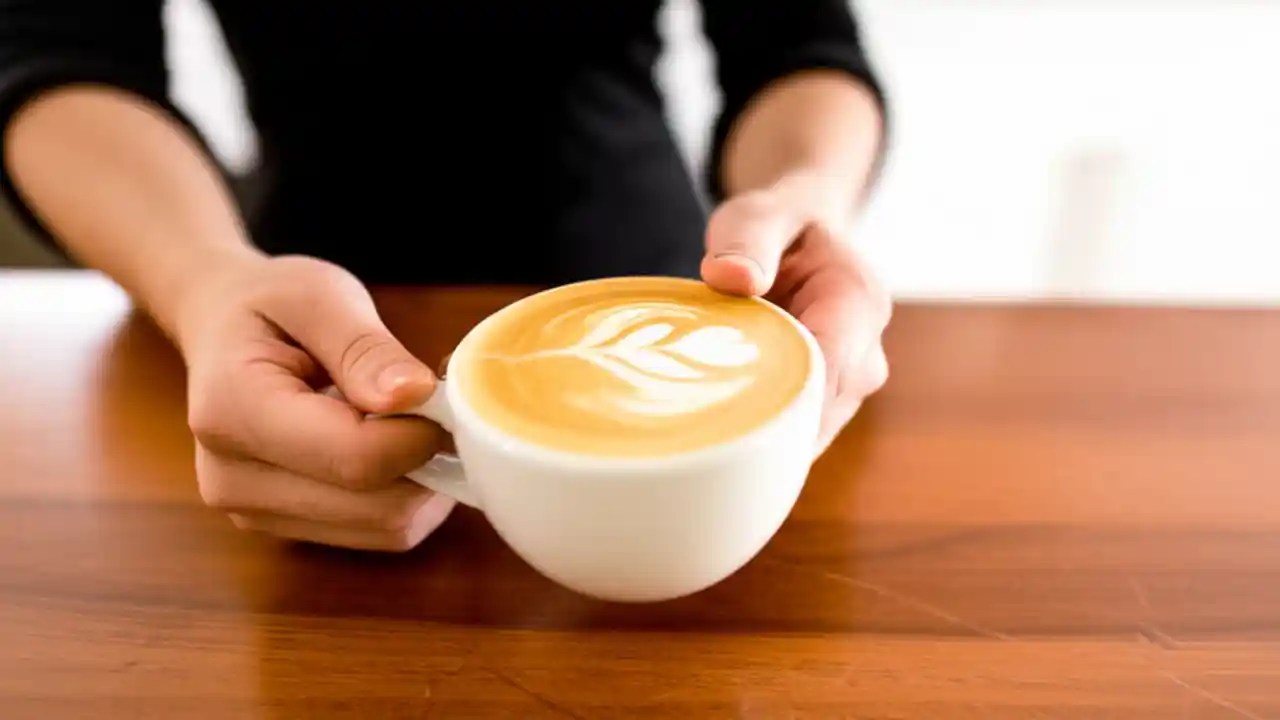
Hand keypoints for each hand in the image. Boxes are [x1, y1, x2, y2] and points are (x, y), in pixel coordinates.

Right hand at [179, 255, 455, 550]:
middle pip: (378, 507)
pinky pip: (376, 533)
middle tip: (430, 408)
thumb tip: (414, 396)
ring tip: (399, 422)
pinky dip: (402, 494)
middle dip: (426, 458)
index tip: (438, 395)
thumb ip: (366, 348)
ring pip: (387, 528)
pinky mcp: (282, 528)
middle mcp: (232, 479)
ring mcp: (253, 513)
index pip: (356, 458)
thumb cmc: (270, 303)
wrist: (220, 327)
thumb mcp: (319, 295)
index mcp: (232, 412)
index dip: (420, 433)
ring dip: (420, 480)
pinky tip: (384, 448)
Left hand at [701, 174, 890, 453]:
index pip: (824, 376)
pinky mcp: (826, 408)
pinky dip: (759, 441)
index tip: (715, 416)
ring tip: (699, 438)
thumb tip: (731, 278)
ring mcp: (849, 389)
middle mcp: (865, 357)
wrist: (807, 239)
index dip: (774, 405)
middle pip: (813, 420)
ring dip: (756, 440)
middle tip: (690, 438)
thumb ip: (747, 239)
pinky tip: (717, 439)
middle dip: (757, 432)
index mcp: (859, 304)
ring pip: (804, 438)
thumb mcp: (759, 214)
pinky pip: (794, 439)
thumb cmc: (779, 226)